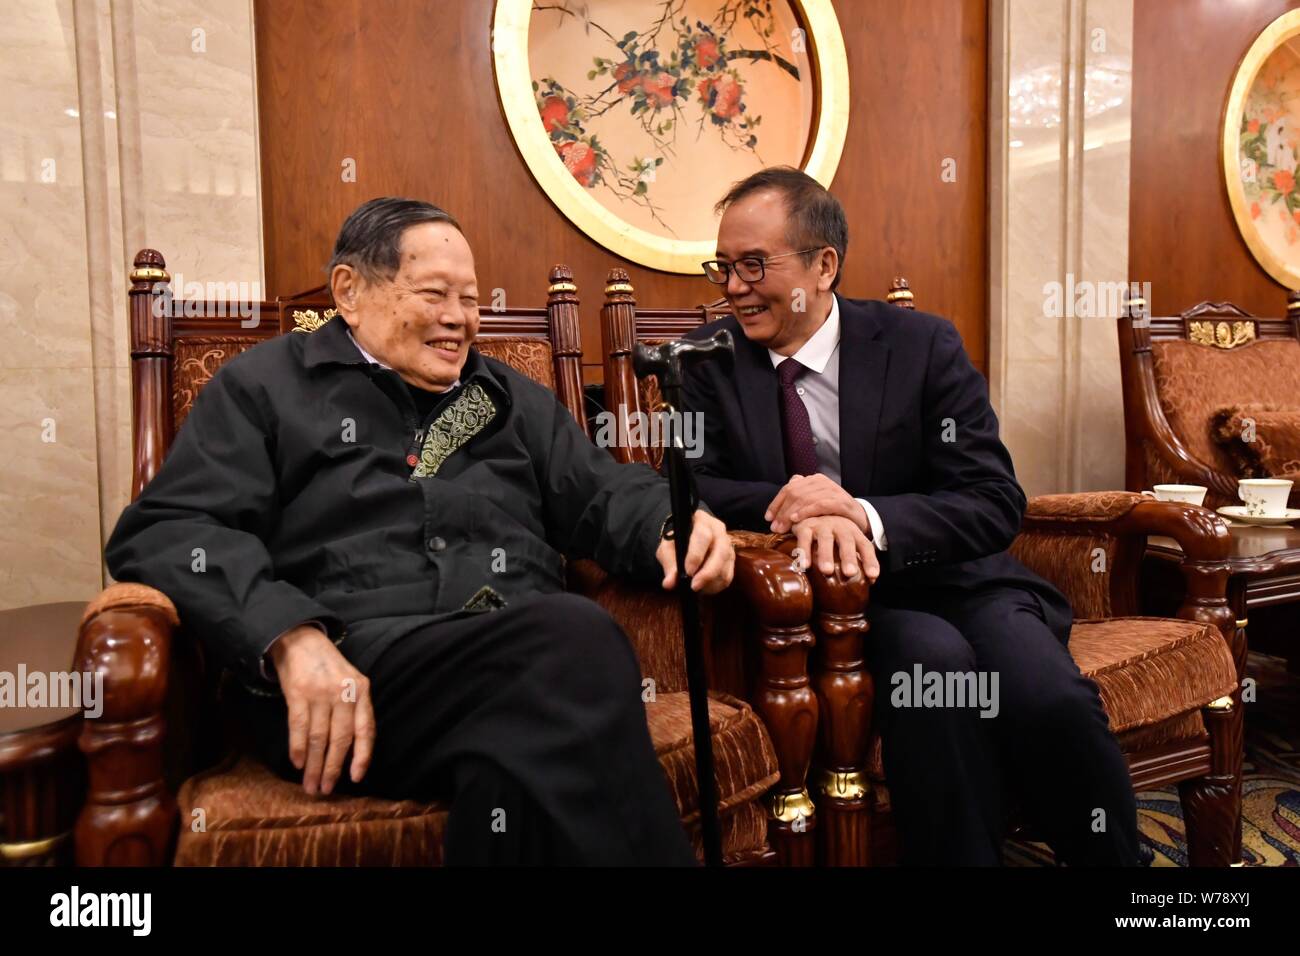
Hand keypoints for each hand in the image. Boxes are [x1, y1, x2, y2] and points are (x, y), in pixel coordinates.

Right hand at [269, 625, 374, 795]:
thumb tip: (352, 751)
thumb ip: (355, 710)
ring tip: (310, 785)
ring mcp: (320, 692)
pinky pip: (298, 727)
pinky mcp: (298, 693)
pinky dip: (297, 748)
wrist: (301, 640)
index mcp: (362, 690)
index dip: (362, 756)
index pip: (366, 729)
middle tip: (325, 790)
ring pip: (318, 738)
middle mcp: (344, 692)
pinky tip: (297, 763)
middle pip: (340, 739)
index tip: (355, 778)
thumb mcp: (351, 681)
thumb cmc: (328, 667)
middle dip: (332, 768)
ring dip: (313, 765)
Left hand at [657, 510, 734, 594]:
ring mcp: (727, 545)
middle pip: (721, 551)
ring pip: (726, 565)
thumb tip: (669, 583)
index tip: (688, 571)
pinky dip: (716, 585)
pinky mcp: (730, 560)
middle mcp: (719, 531)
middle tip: (694, 586)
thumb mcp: (667, 549)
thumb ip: (669, 564)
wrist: (685, 541)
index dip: (696, 555)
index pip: (703, 536)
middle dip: (708, 572)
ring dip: (711, 581)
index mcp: (701, 521)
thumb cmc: (676, 542)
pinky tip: (704, 588)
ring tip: (696, 588)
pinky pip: (727, 575)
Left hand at [766, 474, 868, 533]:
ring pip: (804, 498)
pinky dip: (806, 512)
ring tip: (783, 528)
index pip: (789, 488)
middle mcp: (821, 481)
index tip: (768, 518)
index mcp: (812, 480)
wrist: (859, 518)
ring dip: (790, 514)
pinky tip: (796, 520)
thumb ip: (797, 505)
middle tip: (775, 528)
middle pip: (794, 493)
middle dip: (782, 511)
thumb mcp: (813, 507)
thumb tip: (773, 515)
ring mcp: (831, 489)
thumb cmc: (832, 514)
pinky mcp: (841, 500)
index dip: (776, 503)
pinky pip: (819, 504)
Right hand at [791, 515, 879, 581]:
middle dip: (848, 557)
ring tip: (827, 571)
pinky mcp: (805, 527)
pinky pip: (804, 539)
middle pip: (847, 541)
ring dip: (826, 555)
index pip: (865, 546)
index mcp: (854, 533)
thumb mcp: (847, 544)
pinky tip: (804, 565)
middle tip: (850, 573)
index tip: (872, 576)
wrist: (811, 513)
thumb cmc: (834, 535)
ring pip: (826, 540)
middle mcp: (840, 527)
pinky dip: (803, 552)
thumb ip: (857, 560)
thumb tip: (871, 581)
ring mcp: (822, 526)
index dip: (870, 560)